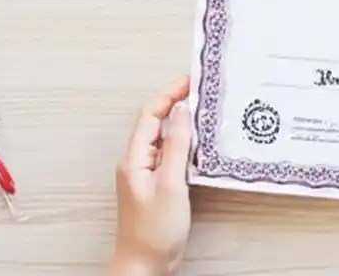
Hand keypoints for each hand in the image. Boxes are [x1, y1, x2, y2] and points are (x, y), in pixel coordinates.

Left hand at [110, 76, 192, 275]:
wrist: (144, 265)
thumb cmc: (153, 232)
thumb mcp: (170, 184)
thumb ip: (176, 146)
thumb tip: (180, 112)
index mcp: (134, 158)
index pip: (150, 114)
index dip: (169, 94)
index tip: (191, 81)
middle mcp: (137, 162)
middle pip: (155, 122)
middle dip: (177, 103)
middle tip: (202, 92)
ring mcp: (146, 174)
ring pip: (164, 139)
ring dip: (182, 124)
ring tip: (205, 114)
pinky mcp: (156, 185)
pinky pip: (169, 155)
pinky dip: (184, 144)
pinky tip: (199, 147)